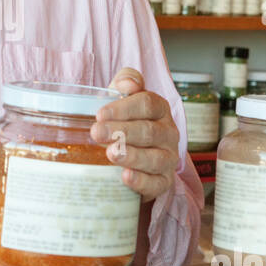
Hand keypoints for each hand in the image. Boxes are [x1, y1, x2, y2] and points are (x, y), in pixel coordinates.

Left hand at [89, 66, 178, 201]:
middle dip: (122, 131)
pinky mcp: (163, 181)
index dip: (124, 108)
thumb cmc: (124, 122)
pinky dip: (141, 181)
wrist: (131, 158)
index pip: (148, 104)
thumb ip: (125, 82)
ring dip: (132, 155)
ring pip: (155, 158)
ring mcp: (168, 159)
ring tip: (111, 153)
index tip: (100, 114)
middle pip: (149, 131)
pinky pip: (156, 183)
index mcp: (159, 109)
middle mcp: (168, 133)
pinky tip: (125, 177)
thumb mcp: (122, 98)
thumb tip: (127, 83)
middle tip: (97, 133)